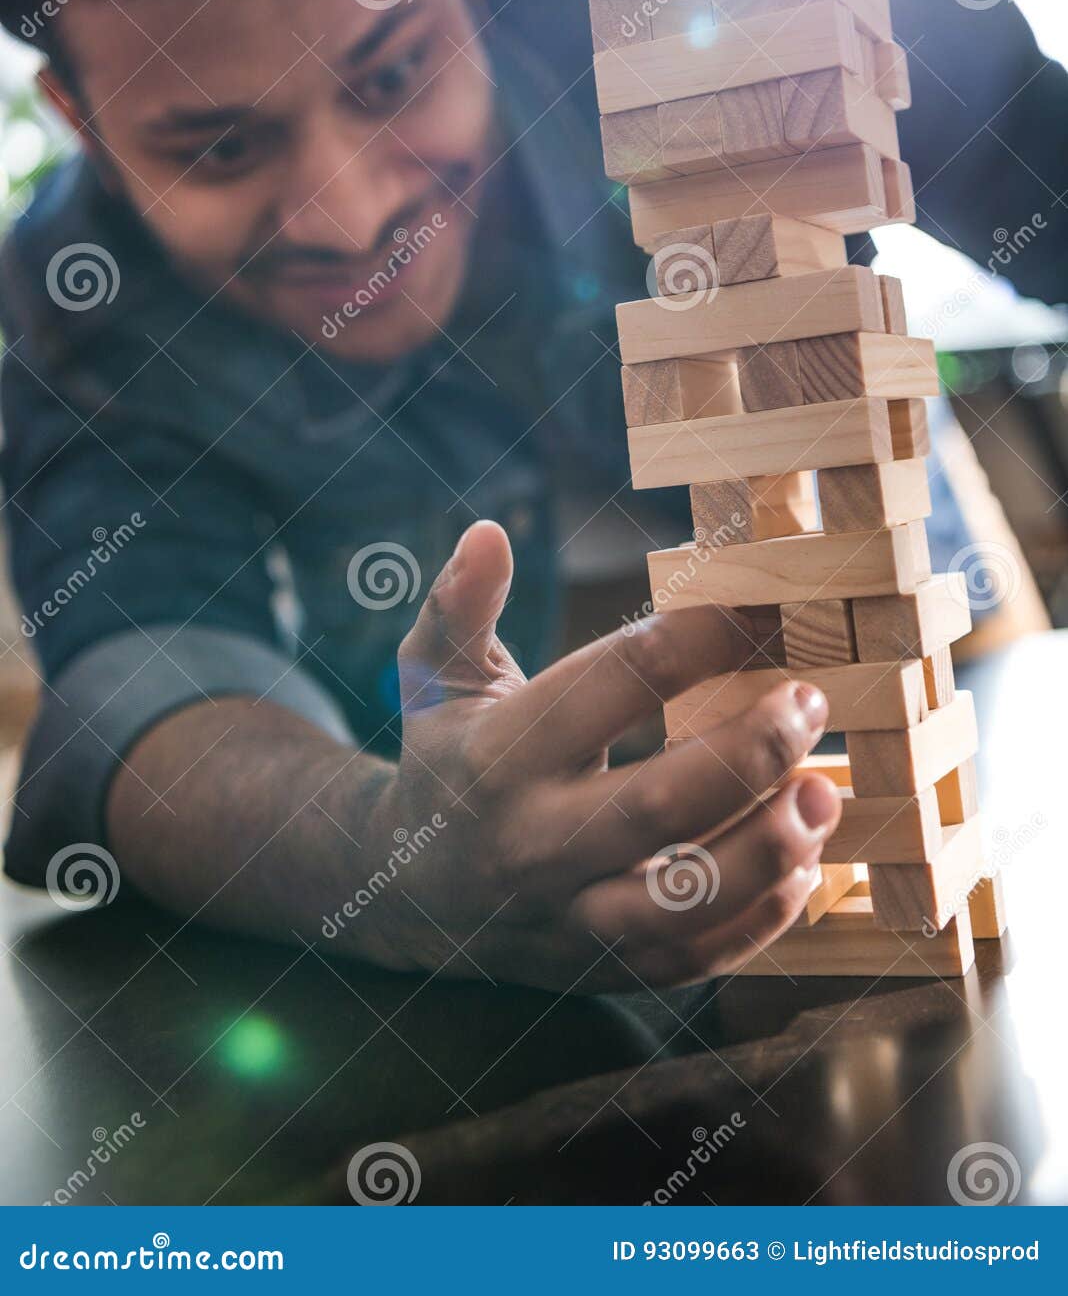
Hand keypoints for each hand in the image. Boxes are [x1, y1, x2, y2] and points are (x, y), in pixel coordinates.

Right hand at [353, 521, 840, 990]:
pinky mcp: (603, 971)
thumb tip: (486, 533)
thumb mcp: (435, 678)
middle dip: (751, 751)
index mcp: (501, 754)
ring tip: (825, 793)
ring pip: (684, 900)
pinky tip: (804, 867)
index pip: (614, 683)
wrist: (413, 896)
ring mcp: (571, 916)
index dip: (698, 638)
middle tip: (812, 702)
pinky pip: (693, 958)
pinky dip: (759, 920)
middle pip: (660, 802)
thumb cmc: (447, 762)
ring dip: (769, 848)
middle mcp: (534, 841)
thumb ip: (459, 605)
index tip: (758, 610)